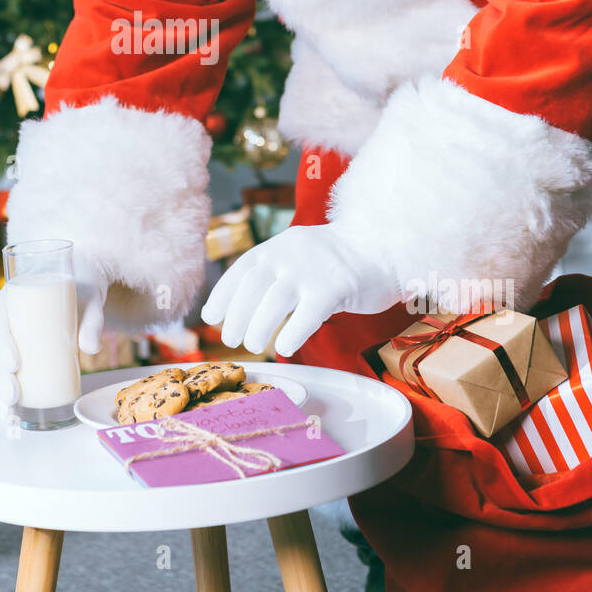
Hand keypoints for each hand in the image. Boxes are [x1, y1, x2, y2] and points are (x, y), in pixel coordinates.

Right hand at [0, 248, 108, 428]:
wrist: (81, 284)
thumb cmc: (82, 289)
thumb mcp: (90, 300)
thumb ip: (92, 321)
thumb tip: (92, 348)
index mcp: (13, 296)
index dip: (0, 342)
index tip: (15, 363)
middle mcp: (3, 316)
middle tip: (14, 395)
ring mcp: (7, 335)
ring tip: (8, 411)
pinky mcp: (15, 351)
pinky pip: (1, 372)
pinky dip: (1, 393)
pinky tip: (6, 414)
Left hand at [200, 223, 399, 357]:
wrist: (381, 245)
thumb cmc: (335, 261)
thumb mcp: (298, 255)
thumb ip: (274, 273)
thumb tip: (243, 308)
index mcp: (278, 246)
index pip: (241, 269)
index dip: (223, 294)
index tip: (210, 318)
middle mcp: (290, 254)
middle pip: (253, 286)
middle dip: (237, 315)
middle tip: (231, 340)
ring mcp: (313, 269)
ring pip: (276, 300)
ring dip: (258, 326)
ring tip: (251, 345)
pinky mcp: (336, 286)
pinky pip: (308, 313)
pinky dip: (292, 332)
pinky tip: (284, 346)